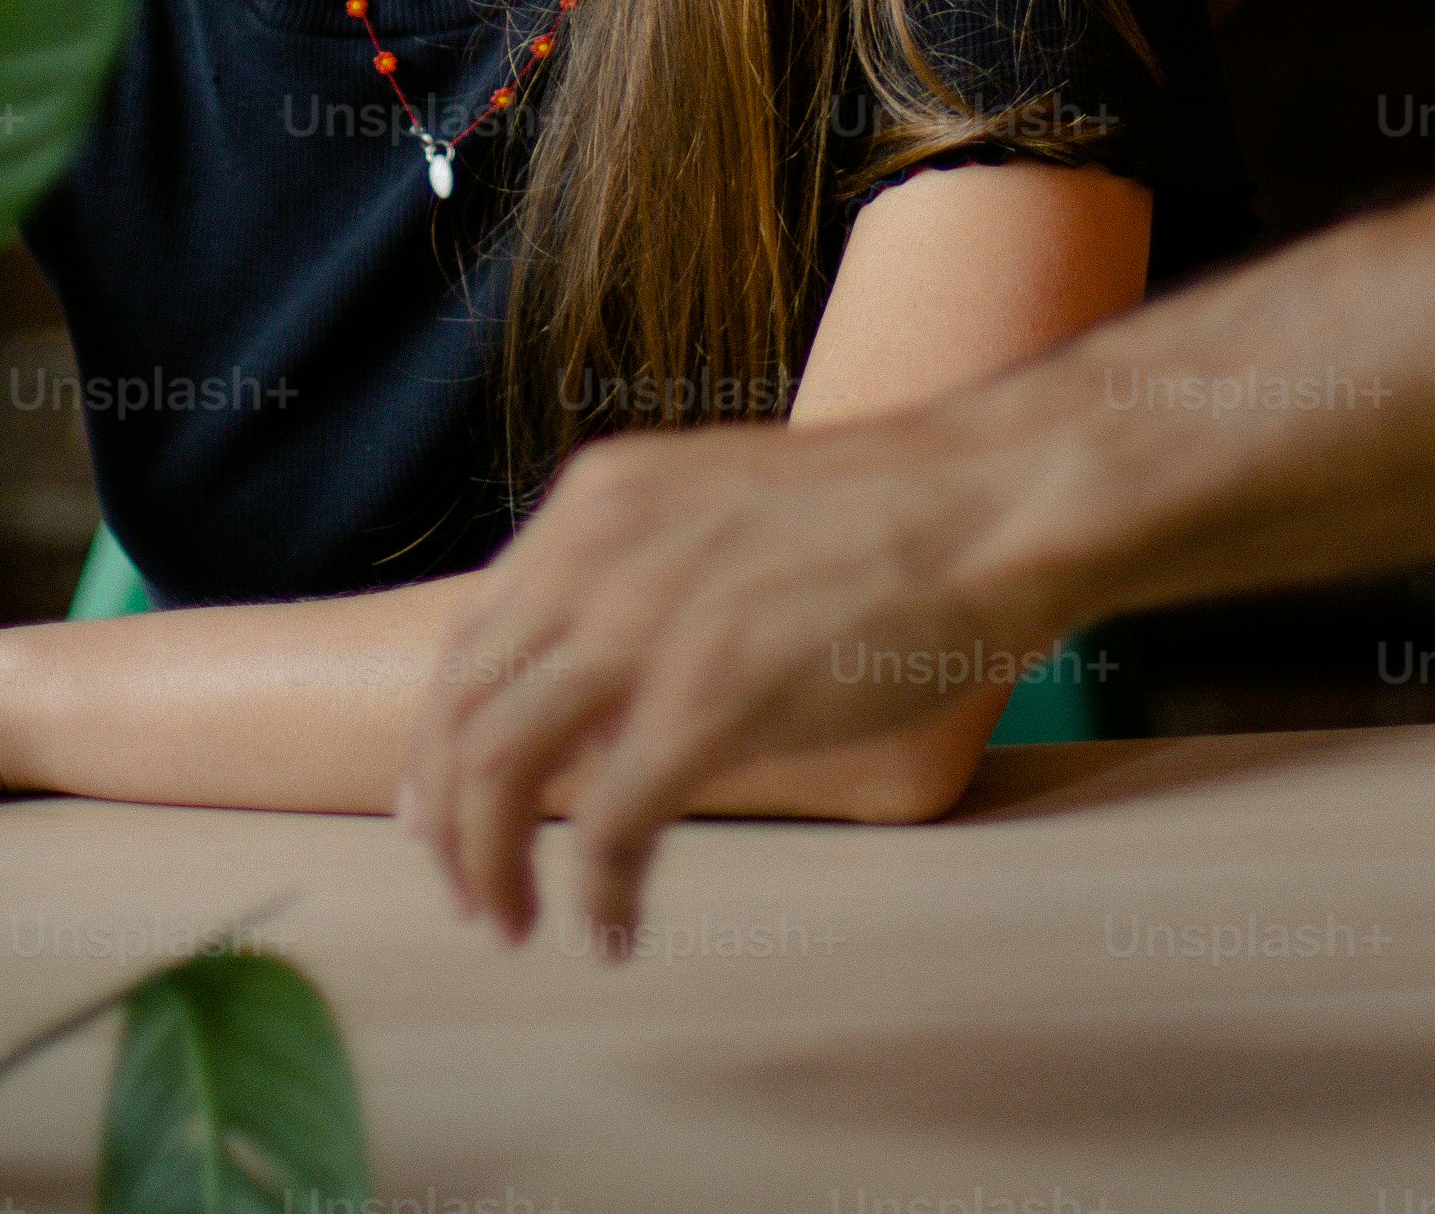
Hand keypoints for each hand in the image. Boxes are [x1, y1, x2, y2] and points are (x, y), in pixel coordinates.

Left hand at [394, 406, 1045, 954]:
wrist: (994, 501)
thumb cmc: (890, 519)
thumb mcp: (717, 517)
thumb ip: (639, 585)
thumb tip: (588, 704)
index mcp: (594, 504)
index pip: (470, 637)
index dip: (441, 739)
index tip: (440, 811)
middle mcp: (594, 554)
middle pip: (461, 709)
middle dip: (447, 818)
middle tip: (468, 892)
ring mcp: (646, 626)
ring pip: (499, 768)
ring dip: (491, 863)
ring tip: (514, 924)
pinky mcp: (708, 699)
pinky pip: (608, 827)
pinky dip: (597, 895)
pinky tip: (616, 933)